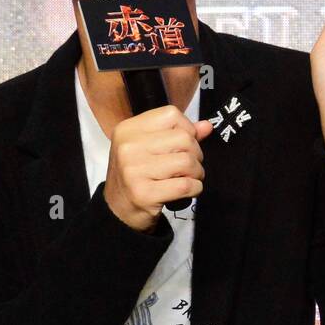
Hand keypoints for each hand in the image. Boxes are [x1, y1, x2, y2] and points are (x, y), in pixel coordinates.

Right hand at [103, 105, 212, 231]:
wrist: (118, 210)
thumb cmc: (137, 174)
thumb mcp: (150, 147)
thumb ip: (178, 134)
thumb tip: (206, 126)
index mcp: (128, 129)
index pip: (172, 115)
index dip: (187, 129)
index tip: (183, 144)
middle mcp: (128, 147)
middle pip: (184, 138)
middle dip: (195, 153)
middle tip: (188, 165)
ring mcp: (133, 170)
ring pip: (187, 161)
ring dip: (196, 172)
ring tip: (187, 177)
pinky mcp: (144, 193)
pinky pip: (186, 185)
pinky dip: (195, 188)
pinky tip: (186, 190)